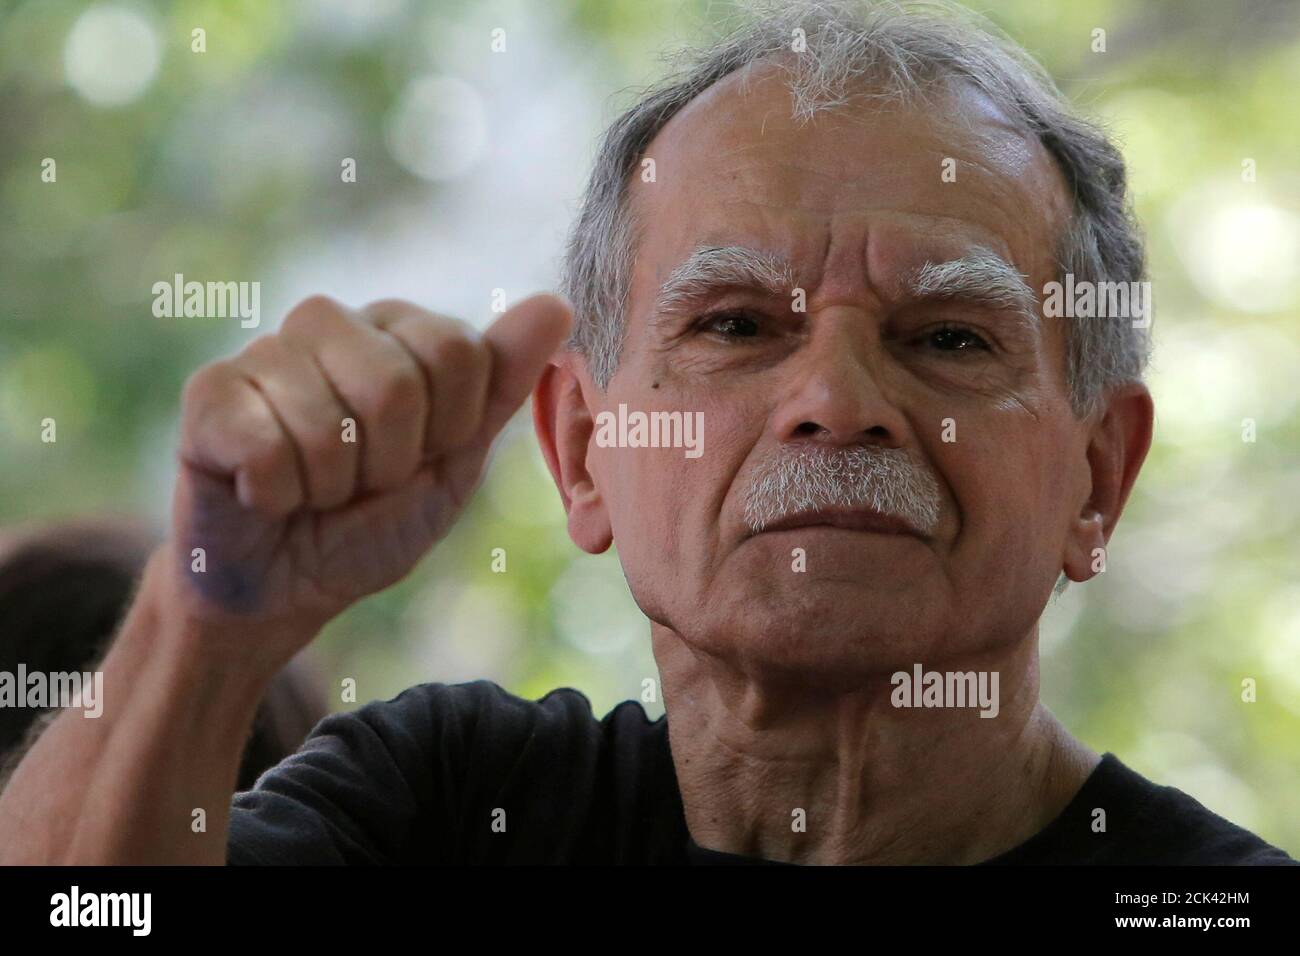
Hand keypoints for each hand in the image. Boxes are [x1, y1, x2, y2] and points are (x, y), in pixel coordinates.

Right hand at [168, 293, 571, 639]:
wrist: (284, 589)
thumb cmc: (370, 523)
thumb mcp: (454, 462)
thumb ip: (500, 383)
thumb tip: (556, 303)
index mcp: (399, 331)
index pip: (459, 352)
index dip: (448, 429)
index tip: (421, 458)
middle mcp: (330, 323)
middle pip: (397, 383)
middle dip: (389, 463)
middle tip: (360, 482)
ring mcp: (264, 351)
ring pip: (329, 421)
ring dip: (332, 486)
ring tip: (311, 488)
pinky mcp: (207, 393)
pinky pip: (266, 445)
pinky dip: (276, 494)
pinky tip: (262, 491)